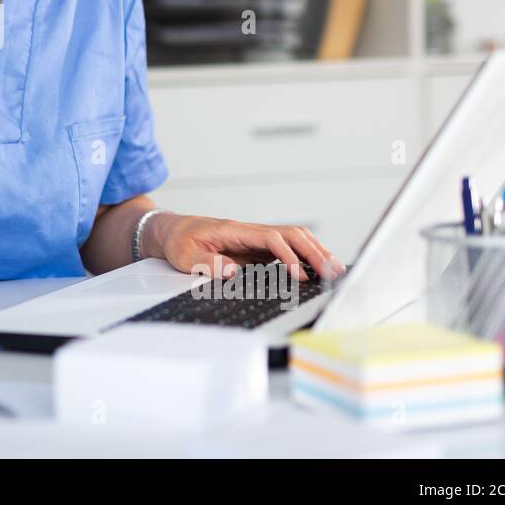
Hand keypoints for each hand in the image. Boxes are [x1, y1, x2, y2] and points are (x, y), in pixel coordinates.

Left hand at [148, 212, 345, 282]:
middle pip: (290, 234)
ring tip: (334, 269)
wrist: (170, 231)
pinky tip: (316, 267)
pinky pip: (285, 247)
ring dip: (314, 251)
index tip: (299, 274)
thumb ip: (206, 263)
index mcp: (234, 230)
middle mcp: (249, 231)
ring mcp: (254, 238)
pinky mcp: (255, 247)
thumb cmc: (178, 241)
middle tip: (332, 271)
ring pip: (292, 238)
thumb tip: (232, 271)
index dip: (287, 255)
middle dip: (313, 251)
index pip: (271, 238)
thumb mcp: (185, 255)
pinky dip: (304, 255)